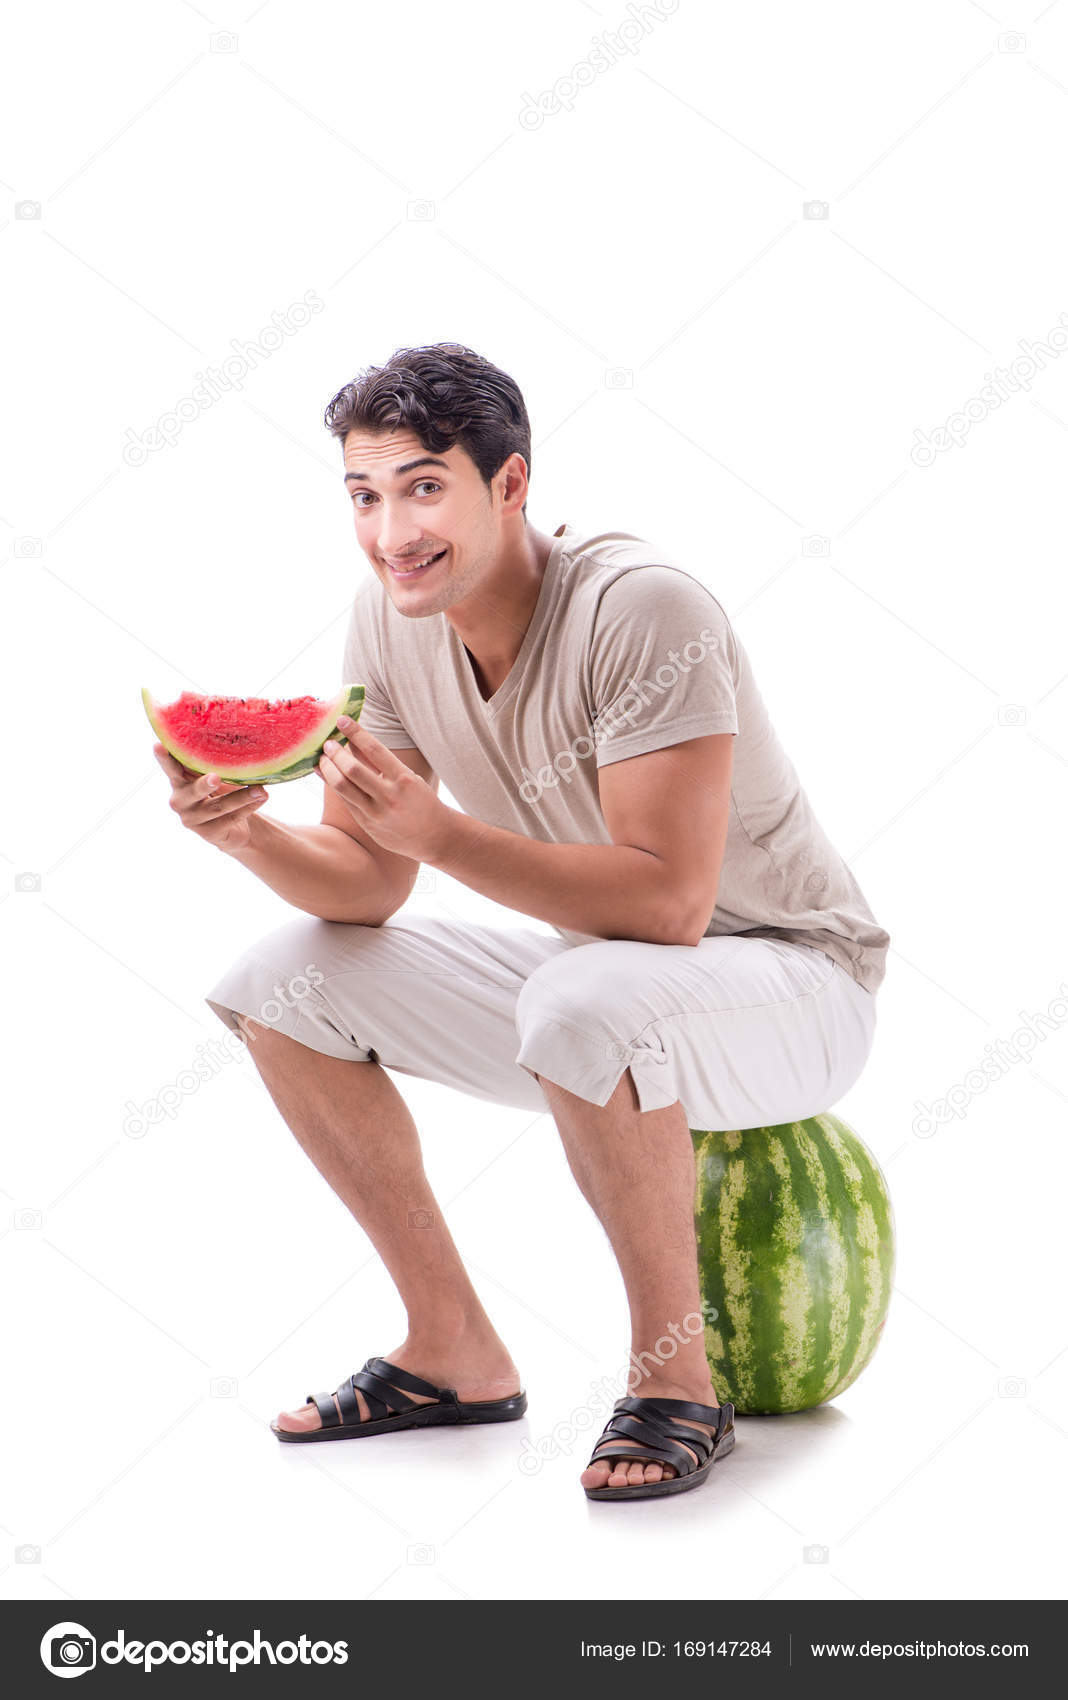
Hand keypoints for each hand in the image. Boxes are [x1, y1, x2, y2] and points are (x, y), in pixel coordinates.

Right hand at [153, 744, 268, 853]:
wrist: (233, 826)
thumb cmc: (221, 791)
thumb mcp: (216, 773)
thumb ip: (212, 761)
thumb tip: (232, 735)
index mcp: (179, 780)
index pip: (170, 767)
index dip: (164, 758)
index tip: (158, 745)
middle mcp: (180, 799)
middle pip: (192, 791)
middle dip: (204, 784)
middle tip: (215, 778)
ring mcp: (192, 819)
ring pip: (218, 807)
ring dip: (241, 797)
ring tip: (260, 789)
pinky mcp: (208, 833)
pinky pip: (231, 818)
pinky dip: (249, 807)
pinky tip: (262, 797)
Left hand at [318, 718, 451, 861]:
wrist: (435, 837)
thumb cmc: (421, 801)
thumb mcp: (407, 778)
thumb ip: (380, 763)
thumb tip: (354, 741)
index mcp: (403, 779)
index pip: (375, 750)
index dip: (356, 732)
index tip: (342, 720)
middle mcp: (390, 796)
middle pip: (353, 769)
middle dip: (336, 753)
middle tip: (327, 743)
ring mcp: (377, 813)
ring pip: (343, 787)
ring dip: (328, 769)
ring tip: (322, 758)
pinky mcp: (368, 825)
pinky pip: (346, 800)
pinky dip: (333, 785)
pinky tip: (325, 774)